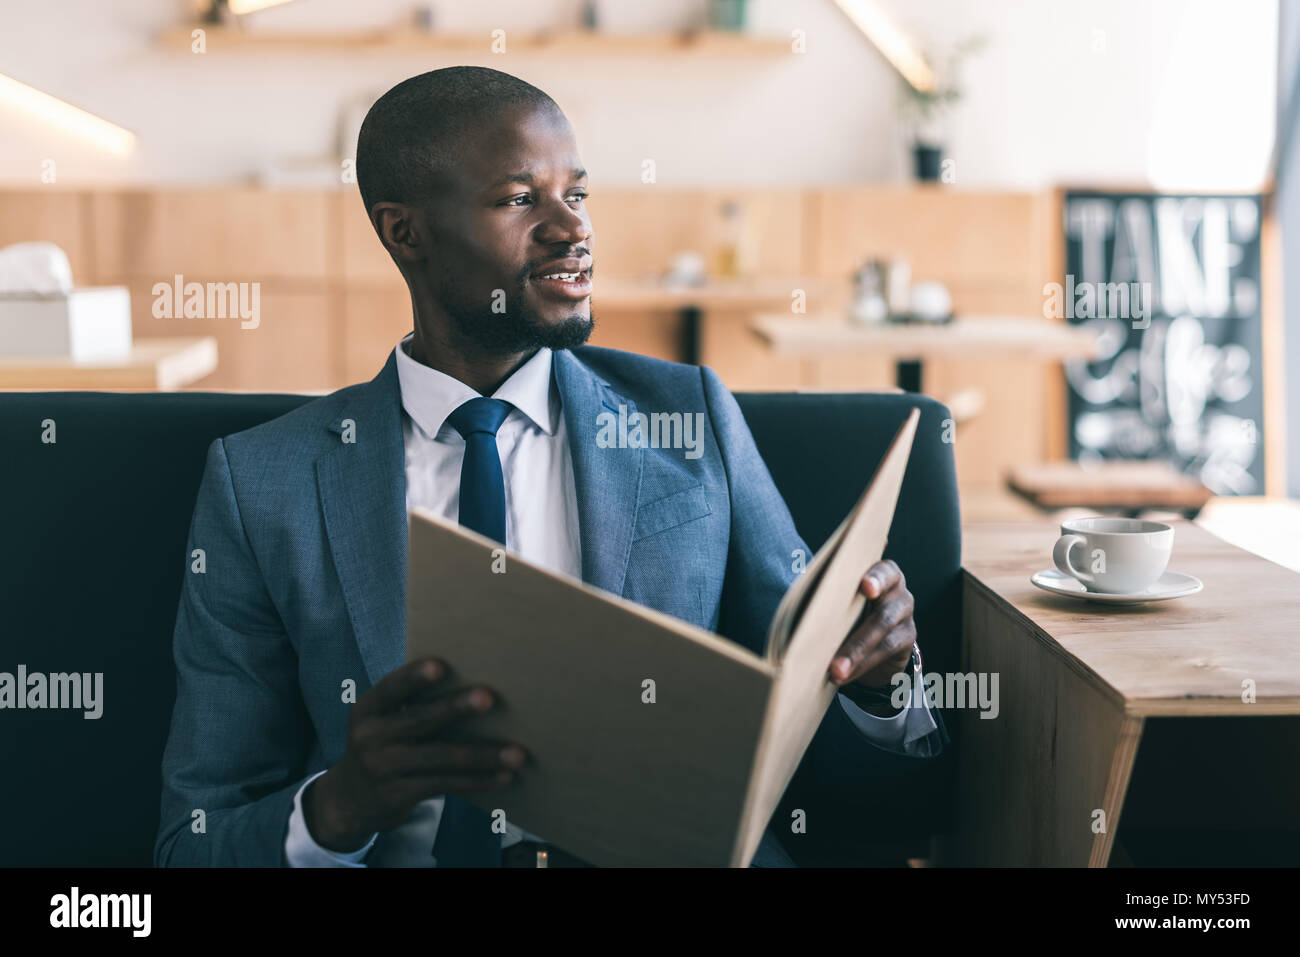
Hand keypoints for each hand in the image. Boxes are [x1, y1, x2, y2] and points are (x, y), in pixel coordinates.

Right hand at [303, 656, 525, 852]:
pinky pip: (445, 785)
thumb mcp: (383, 720)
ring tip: (518, 754)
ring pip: (440, 760)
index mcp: (368, 709)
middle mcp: (370, 737)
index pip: (390, 688)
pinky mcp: (398, 796)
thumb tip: (475, 685)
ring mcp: (383, 769)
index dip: (414, 677)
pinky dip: (477, 781)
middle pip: (419, 720)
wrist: (349, 800)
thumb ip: (412, 703)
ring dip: (482, 756)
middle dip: (456, 708)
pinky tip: (504, 777)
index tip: (441, 665)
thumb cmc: (384, 744)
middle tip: (489, 698)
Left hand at [827, 559, 915, 688]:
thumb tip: (797, 605)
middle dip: (861, 634)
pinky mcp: (907, 638)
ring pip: (883, 635)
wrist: (875, 635)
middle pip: (885, 610)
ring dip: (856, 654)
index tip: (864, 586)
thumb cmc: (850, 606)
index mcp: (882, 573)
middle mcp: (898, 592)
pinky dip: (862, 665)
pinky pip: (886, 652)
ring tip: (835, 671)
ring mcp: (905, 616)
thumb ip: (831, 593)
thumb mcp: (843, 596)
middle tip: (841, 642)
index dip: (876, 578)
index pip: (884, 571)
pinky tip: (844, 675)